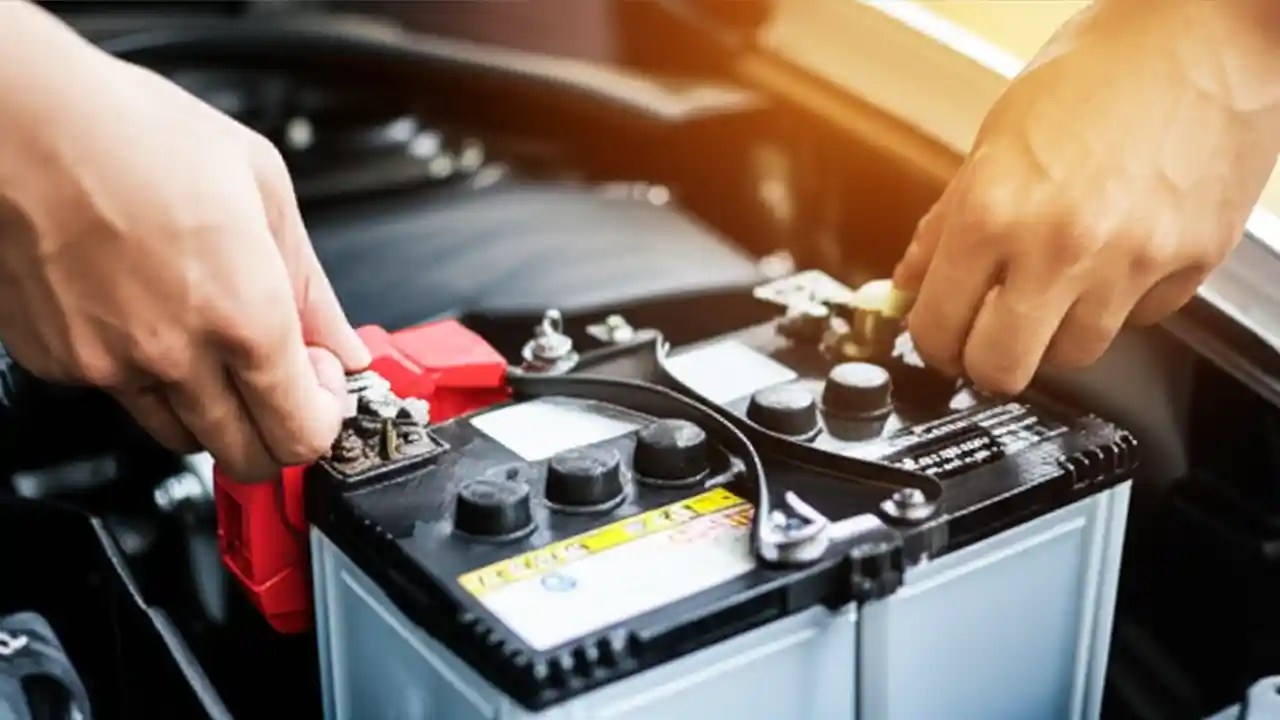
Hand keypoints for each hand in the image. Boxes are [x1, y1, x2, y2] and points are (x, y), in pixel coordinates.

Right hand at [0, 6, 369, 480]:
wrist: (17, 120)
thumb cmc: (131, 133)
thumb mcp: (262, 189)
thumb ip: (311, 286)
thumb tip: (343, 343)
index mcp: (244, 314)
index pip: (305, 435)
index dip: (325, 417)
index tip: (322, 382)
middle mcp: (177, 355)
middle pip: (249, 458)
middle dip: (279, 431)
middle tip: (281, 378)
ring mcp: (111, 365)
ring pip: (184, 437)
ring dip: (215, 411)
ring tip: (214, 344)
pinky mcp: (60, 362)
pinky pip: (123, 398)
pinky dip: (148, 378)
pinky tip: (151, 319)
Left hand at [894, 0, 1279, 394]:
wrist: (1208, 33)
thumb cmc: (1102, 68)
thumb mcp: (995, 137)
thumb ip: (946, 222)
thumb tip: (910, 282)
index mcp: (994, 210)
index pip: (937, 328)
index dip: (932, 342)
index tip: (939, 339)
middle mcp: (1060, 246)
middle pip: (1002, 369)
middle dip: (986, 360)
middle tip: (986, 336)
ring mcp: (1131, 262)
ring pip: (1073, 354)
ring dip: (1055, 331)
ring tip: (1057, 281)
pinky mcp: (1189, 266)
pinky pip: (1139, 320)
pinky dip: (1120, 301)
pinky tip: (1117, 252)